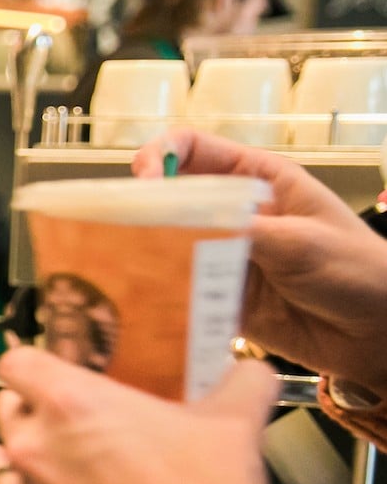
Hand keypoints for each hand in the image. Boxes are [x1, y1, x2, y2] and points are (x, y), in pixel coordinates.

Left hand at [0, 346, 276, 483]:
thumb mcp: (234, 421)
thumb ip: (240, 383)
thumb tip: (252, 371)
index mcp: (71, 403)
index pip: (17, 365)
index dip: (32, 367)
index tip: (46, 375)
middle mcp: (36, 446)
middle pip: (3, 413)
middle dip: (29, 413)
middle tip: (61, 425)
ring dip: (11, 467)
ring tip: (37, 470)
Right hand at [133, 129, 386, 394]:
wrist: (378, 335)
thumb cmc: (362, 273)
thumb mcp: (303, 242)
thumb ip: (243, 230)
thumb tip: (185, 223)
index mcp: (257, 181)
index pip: (193, 149)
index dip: (161, 155)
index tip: (144, 178)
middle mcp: (232, 214)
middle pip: (167, 197)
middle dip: (140, 207)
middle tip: (123, 225)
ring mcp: (221, 255)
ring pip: (164, 244)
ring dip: (144, 253)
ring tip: (130, 264)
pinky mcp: (215, 296)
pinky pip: (174, 289)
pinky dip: (158, 294)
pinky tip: (151, 299)